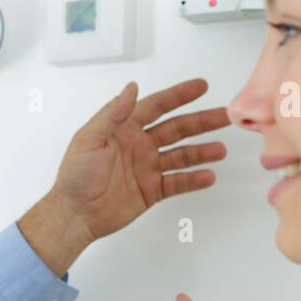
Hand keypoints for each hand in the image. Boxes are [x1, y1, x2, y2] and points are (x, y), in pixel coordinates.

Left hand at [19, 79, 229, 275]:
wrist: (75, 214)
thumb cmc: (75, 176)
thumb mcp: (89, 139)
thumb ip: (112, 114)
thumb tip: (132, 87)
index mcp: (124, 129)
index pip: (156, 106)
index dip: (178, 95)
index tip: (201, 86)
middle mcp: (139, 145)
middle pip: (176, 129)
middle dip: (201, 122)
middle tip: (225, 116)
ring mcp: (147, 168)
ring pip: (182, 155)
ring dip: (202, 151)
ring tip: (221, 149)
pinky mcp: (151, 191)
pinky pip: (177, 182)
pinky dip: (193, 180)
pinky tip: (209, 176)